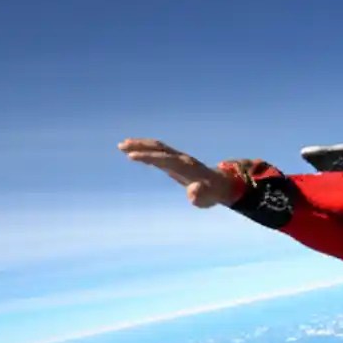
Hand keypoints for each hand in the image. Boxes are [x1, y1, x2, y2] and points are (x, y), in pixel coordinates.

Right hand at [118, 137, 237, 207]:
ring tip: (122, 145)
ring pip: (157, 147)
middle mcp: (181, 158)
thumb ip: (199, 195)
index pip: (164, 158)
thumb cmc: (213, 193)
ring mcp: (178, 158)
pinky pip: (158, 153)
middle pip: (159, 147)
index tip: (132, 156)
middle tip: (121, 145)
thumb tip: (193, 192)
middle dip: (140, 146)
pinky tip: (133, 153)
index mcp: (186, 166)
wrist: (221, 185)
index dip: (148, 157)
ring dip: (140, 145)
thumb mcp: (208, 198)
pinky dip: (146, 151)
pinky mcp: (175, 162)